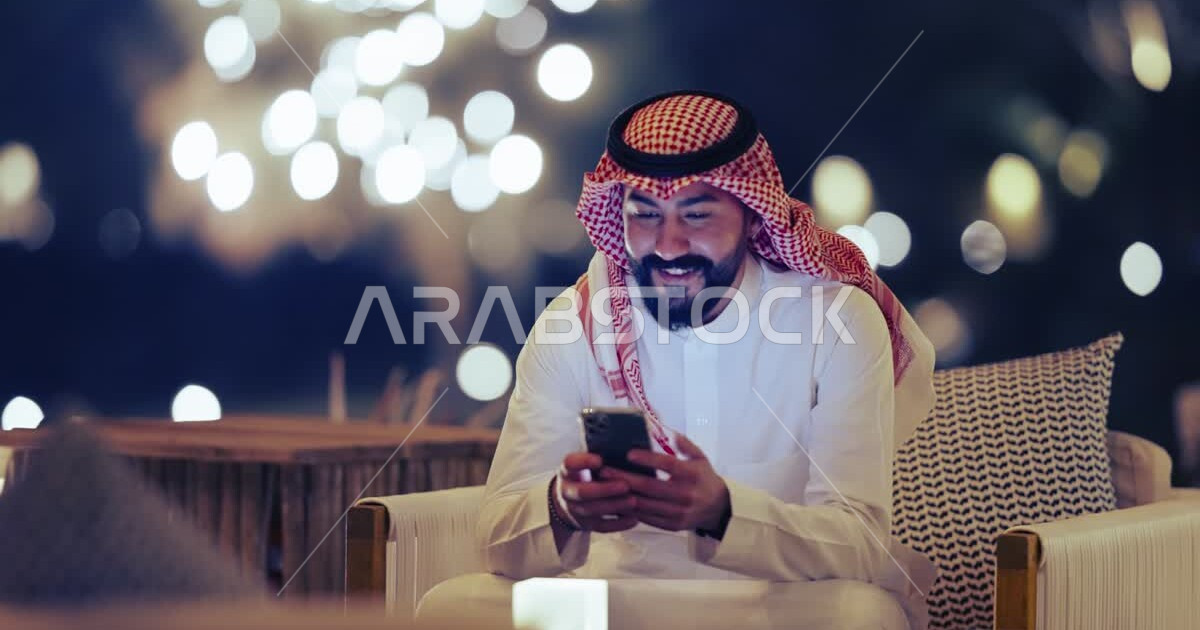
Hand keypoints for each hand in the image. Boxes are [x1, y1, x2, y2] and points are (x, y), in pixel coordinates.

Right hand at [556, 452, 638, 532]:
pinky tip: (634, 519)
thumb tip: (624, 446)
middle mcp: (567, 491)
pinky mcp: (587, 524)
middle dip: (604, 489)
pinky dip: (619, 524)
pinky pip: (602, 527)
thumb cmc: (585, 476)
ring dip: (614, 506)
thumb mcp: (584, 464)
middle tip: (625, 485)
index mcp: (567, 471)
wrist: (569, 502)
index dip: (583, 462)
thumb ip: (598, 457)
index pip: (569, 464)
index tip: (599, 459)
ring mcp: (576, 510)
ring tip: (633, 501)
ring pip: (594, 510)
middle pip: (583, 492)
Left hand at [598, 434, 730, 532]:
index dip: (647, 459)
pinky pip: (647, 518)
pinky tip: (616, 502)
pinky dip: (630, 511)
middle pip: (649, 486)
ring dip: (622, 495)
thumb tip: (669, 432)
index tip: (629, 454)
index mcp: (692, 474)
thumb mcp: (700, 458)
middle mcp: (685, 494)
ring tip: (605, 485)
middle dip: (624, 478)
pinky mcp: (672, 526)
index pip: (667, 465)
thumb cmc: (704, 478)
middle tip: (604, 470)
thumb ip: (686, 445)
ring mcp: (678, 512)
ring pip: (644, 504)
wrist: (718, 509)